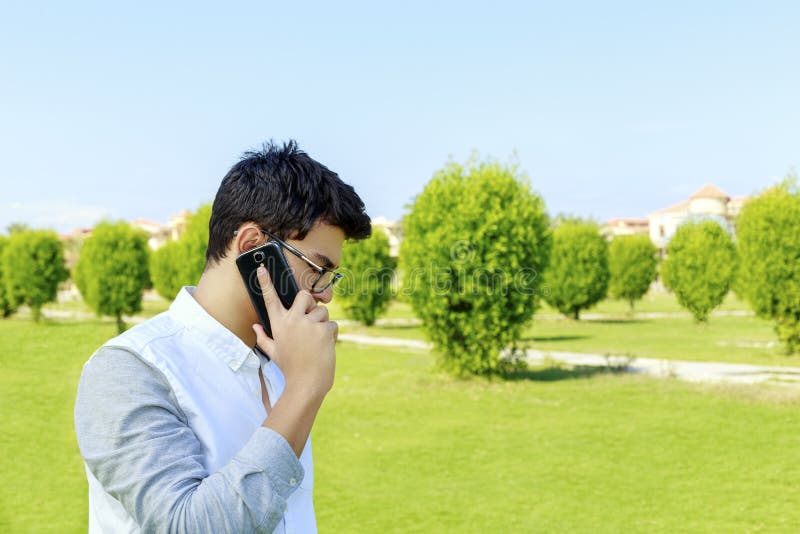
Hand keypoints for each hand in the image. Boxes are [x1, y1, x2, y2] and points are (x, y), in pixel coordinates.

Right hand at [252, 265, 336, 399]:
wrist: (306, 383)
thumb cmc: (290, 368)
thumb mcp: (274, 353)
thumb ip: (264, 338)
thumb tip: (255, 327)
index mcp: (278, 324)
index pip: (270, 299)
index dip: (265, 282)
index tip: (262, 267)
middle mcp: (292, 320)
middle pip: (304, 296)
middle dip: (310, 303)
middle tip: (310, 317)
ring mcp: (309, 324)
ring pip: (322, 311)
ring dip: (322, 322)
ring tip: (317, 339)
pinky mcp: (324, 329)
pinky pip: (332, 324)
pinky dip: (331, 334)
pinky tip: (325, 346)